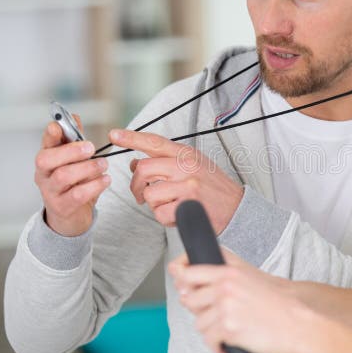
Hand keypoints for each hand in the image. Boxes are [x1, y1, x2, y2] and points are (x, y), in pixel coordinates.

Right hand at [35, 116, 110, 235]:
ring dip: (87, 168)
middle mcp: (43, 174)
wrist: (70, 216)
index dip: (50, 134)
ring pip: (63, 176)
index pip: (44, 143)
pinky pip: (77, 195)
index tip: (57, 125)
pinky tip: (105, 180)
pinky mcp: (62, 207)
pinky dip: (94, 185)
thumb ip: (74, 140)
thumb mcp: (73, 160)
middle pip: (46, 159)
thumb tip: (74, 116)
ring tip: (103, 165)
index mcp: (47, 158)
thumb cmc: (73, 183)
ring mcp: (50, 191)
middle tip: (91, 148)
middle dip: (70, 150)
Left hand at [109, 129, 242, 231]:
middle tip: (141, 193)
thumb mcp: (194, 165)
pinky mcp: (187, 206)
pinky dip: (163, 217)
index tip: (114, 135)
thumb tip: (135, 163)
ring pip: (149, 194)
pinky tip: (177, 214)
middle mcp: (186, 167)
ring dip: (154, 204)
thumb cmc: (213, 188)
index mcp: (187, 154)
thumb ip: (167, 162)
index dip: (132, 138)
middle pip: (143, 170)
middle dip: (136, 184)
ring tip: (171, 204)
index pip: (154, 142)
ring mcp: (187, 186)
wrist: (237, 208)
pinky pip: (158, 213)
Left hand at [169, 250, 315, 352]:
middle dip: (200, 310)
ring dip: (211, 331)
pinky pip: (209, 340)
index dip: (179, 277)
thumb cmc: (280, 302)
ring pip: (198, 322)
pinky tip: (228, 346)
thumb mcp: (251, 274)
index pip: (188, 269)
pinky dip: (217, 347)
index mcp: (228, 271)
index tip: (181, 284)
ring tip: (227, 332)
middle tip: (215, 316)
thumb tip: (193, 277)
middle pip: (189, 298)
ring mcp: (225, 306)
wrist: (299, 322)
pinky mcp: (228, 327)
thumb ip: (225, 271)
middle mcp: (224, 286)